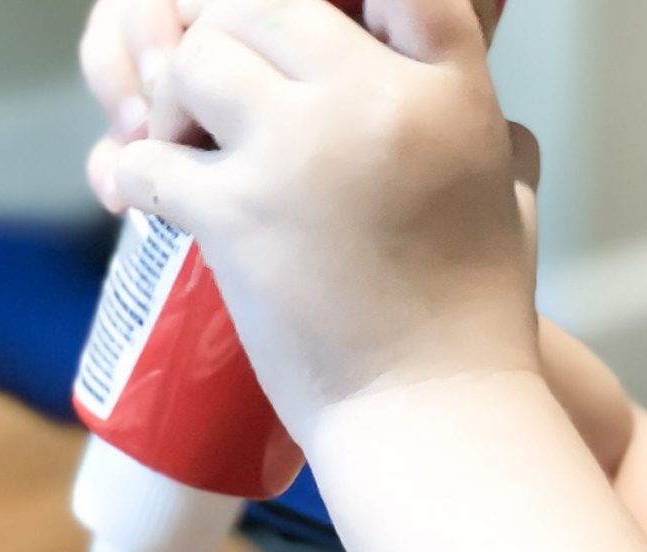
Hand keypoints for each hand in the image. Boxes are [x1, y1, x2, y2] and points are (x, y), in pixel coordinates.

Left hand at [99, 0, 542, 444]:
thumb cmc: (474, 328)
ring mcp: (300, 156)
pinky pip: (151, 157)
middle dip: (231, 41)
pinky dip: (137, 173)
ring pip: (198, 59)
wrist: (432, 416)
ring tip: (187, 146)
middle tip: (221, 102)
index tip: (306, 30)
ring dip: (177, 98)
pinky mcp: (237, 218)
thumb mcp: (510, 206)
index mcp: (451, 92)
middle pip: (265, 5)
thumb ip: (490, 143)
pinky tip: (148, 197)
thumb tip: (499, 122)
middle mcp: (373, 104)